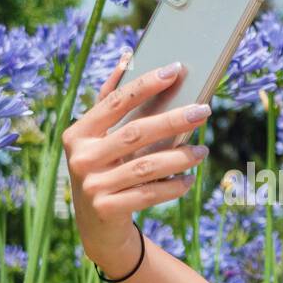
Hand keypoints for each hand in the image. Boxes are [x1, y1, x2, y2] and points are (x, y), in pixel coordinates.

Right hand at [61, 54, 210, 271]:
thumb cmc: (105, 170)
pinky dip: (173, 186)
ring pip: (146, 166)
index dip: (145, 84)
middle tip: (204, 110)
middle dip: (173, 119)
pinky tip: (189, 179)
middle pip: (135, 133)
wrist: (97, 226)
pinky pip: (149, 193)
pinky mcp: (107, 209)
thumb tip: (128, 57)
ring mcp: (92, 185)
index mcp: (78, 133)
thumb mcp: (100, 139)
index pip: (115, 102)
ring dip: (180, 157)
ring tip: (202, 150)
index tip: (175, 69)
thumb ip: (111, 102)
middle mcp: (81, 158)